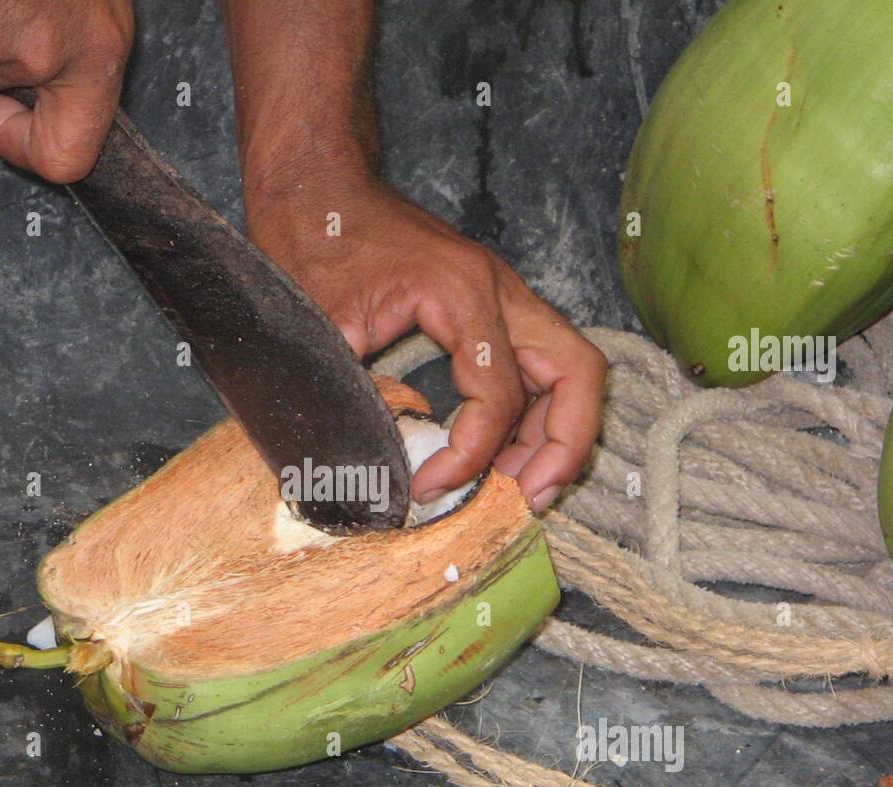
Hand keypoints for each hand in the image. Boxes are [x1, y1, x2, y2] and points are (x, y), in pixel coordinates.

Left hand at [247, 177, 605, 510]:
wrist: (316, 181)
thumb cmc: (315, 235)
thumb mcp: (319, 325)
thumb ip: (347, 397)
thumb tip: (364, 472)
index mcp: (462, 292)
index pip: (500, 393)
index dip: (472, 454)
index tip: (430, 487)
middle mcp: (498, 291)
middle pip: (577, 371)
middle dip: (565, 444)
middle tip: (533, 499)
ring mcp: (501, 296)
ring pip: (568, 368)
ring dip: (556, 431)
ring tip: (522, 487)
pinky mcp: (489, 307)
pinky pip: (538, 364)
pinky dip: (534, 411)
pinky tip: (503, 452)